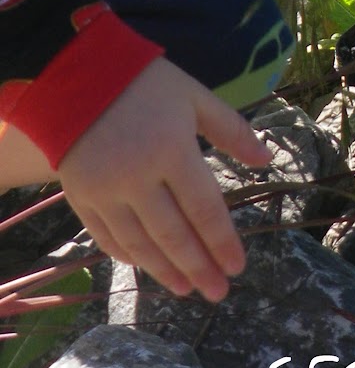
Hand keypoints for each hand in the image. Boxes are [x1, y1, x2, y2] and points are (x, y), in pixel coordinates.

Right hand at [58, 58, 271, 302]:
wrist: (75, 74)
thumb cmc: (145, 83)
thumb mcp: (195, 97)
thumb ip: (231, 130)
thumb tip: (266, 160)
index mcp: (172, 151)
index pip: (204, 208)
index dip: (222, 241)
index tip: (238, 267)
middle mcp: (138, 178)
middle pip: (173, 234)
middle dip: (198, 267)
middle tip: (218, 293)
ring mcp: (105, 191)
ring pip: (139, 243)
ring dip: (165, 270)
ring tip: (186, 290)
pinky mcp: (80, 197)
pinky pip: (106, 236)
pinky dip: (128, 256)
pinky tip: (145, 266)